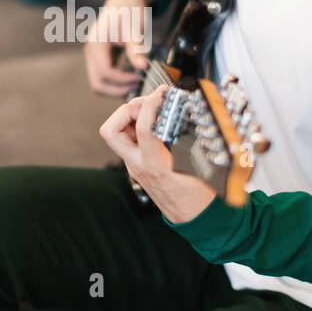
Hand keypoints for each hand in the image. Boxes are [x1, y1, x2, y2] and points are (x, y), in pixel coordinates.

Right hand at [83, 0, 153, 96]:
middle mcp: (91, 51)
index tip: (140, 77)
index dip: (123, 79)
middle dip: (117, 89)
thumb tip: (143, 67)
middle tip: (137, 86)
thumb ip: (136, 49)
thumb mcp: (135, 27)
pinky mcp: (99, 57)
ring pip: (99, 82)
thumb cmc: (130, 8)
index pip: (105, 72)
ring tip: (135, 83)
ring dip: (116, 88)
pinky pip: (104, 76)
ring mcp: (93, 55)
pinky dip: (116, 82)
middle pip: (97, 83)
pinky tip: (131, 77)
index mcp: (96, 43)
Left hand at [98, 83, 218, 223]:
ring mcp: (135, 165)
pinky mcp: (138, 164)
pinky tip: (155, 121)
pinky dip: (138, 124)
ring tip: (152, 108)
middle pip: (110, 131)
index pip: (143, 128)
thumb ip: (196, 141)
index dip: (150, 106)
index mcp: (155, 166)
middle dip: (127, 109)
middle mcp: (139, 165)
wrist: (192, 217)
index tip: (161, 93)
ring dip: (129, 114)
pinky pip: (128, 138)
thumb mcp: (202, 166)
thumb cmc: (198, 196)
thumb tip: (196, 115)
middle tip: (150, 102)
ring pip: (115, 133)